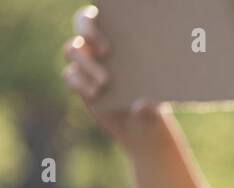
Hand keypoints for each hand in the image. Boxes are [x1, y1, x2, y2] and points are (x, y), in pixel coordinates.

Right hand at [63, 6, 164, 145]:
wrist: (142, 122)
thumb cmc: (154, 98)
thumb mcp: (159, 96)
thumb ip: (152, 98)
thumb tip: (141, 104)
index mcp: (118, 35)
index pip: (100, 14)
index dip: (99, 19)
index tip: (112, 37)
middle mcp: (97, 42)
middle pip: (80, 23)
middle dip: (88, 31)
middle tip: (107, 51)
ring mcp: (85, 60)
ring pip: (71, 49)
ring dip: (87, 64)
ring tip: (105, 82)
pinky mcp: (78, 80)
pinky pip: (70, 75)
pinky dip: (80, 84)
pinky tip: (95, 94)